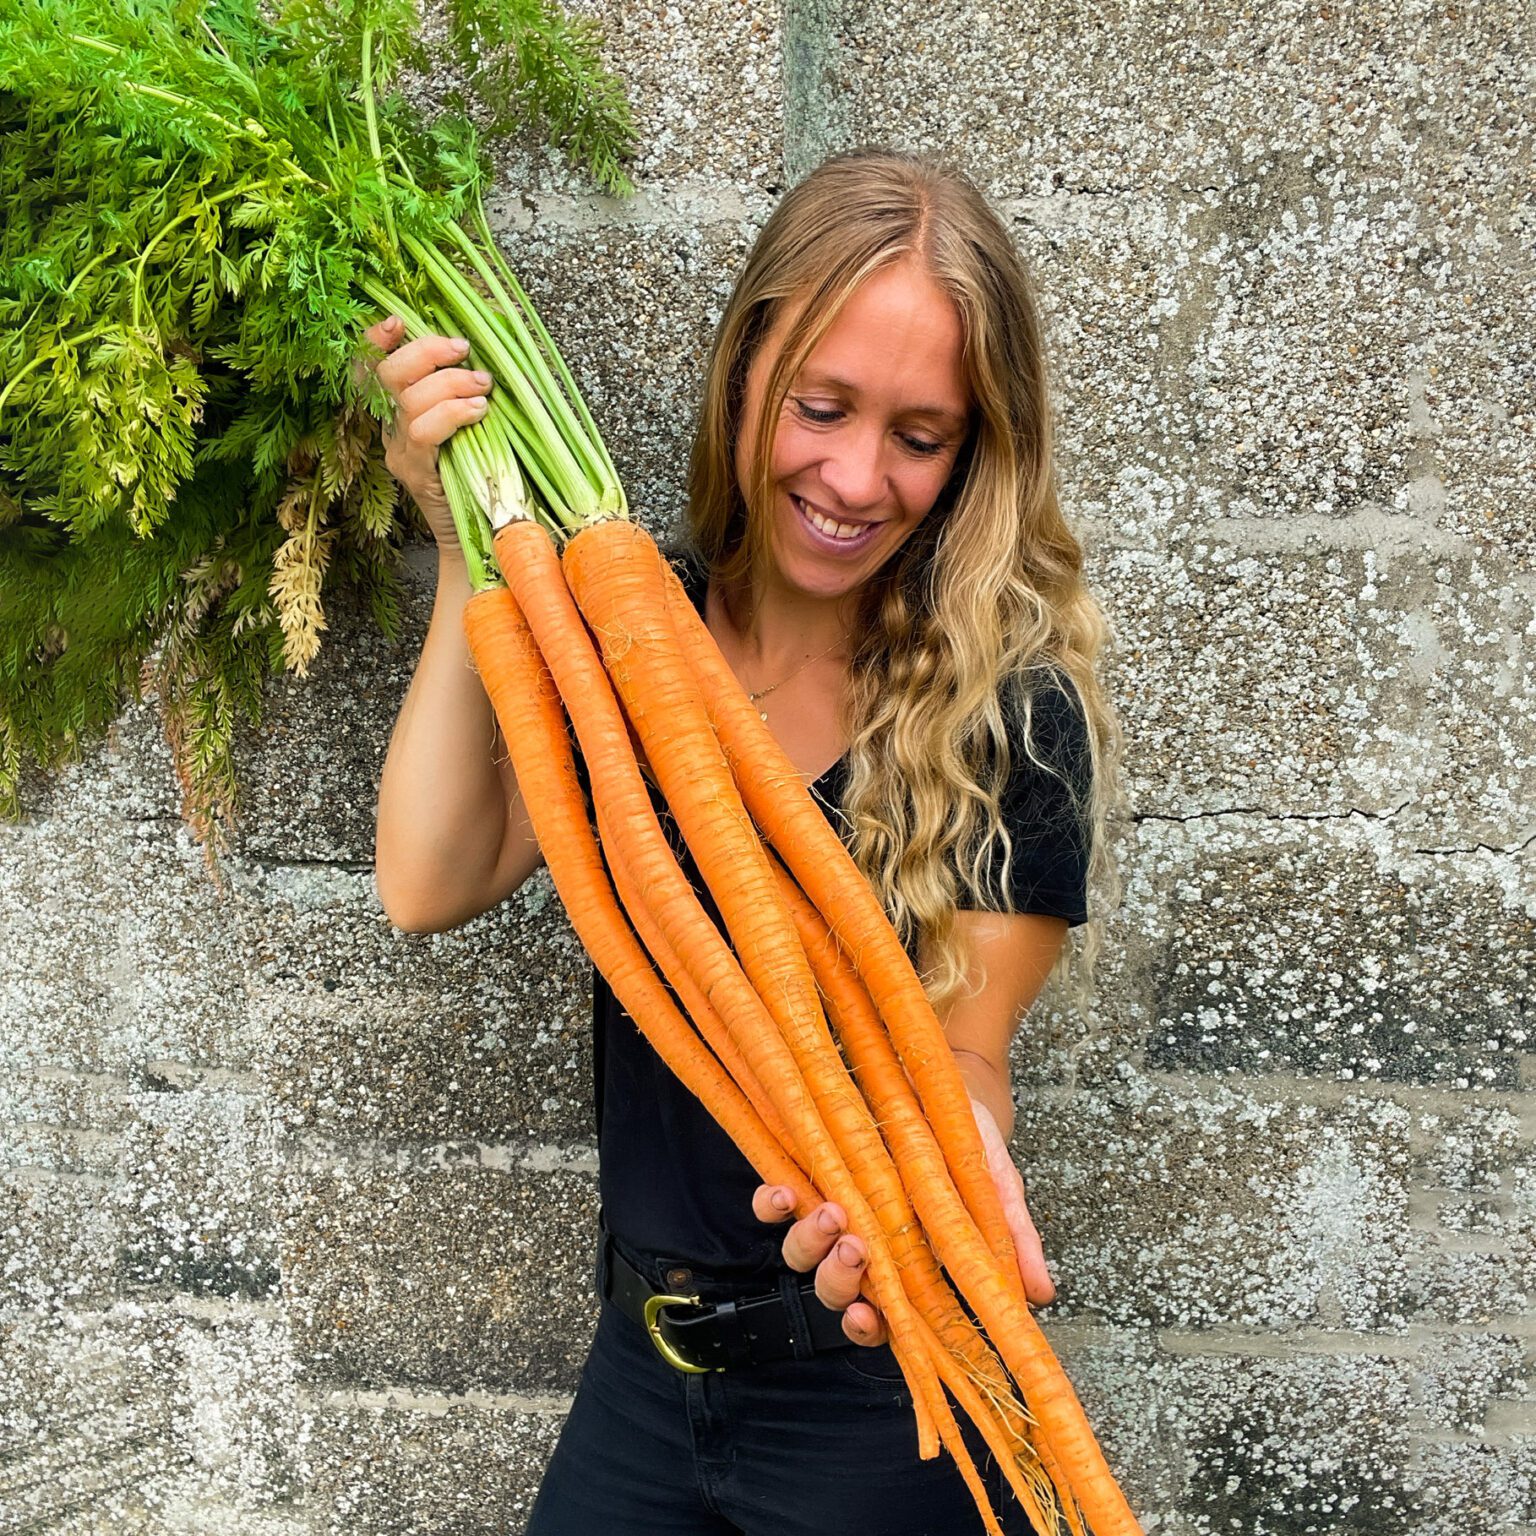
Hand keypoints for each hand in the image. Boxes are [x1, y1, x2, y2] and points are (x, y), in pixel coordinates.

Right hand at [357, 316, 492, 550]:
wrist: (475, 536)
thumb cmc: (479, 474)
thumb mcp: (471, 425)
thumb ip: (465, 393)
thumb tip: (488, 354)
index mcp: (398, 413)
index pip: (372, 368)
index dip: (376, 340)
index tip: (397, 321)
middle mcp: (391, 430)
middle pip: (387, 374)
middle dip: (426, 351)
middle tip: (464, 350)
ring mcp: (399, 453)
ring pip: (408, 400)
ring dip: (449, 382)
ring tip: (482, 387)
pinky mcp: (416, 473)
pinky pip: (423, 433)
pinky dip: (452, 413)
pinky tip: (477, 411)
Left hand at [751, 1101, 1055, 1347]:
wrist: (943, 1080)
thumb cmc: (970, 1144)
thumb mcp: (998, 1188)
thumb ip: (1013, 1237)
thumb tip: (1043, 1294)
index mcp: (909, 1264)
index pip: (883, 1316)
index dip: (868, 1327)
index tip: (869, 1317)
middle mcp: (865, 1245)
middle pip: (835, 1290)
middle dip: (839, 1280)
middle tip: (857, 1250)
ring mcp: (834, 1210)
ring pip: (801, 1253)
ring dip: (809, 1244)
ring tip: (832, 1214)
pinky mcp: (810, 1171)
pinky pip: (775, 1202)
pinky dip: (771, 1203)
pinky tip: (782, 1193)